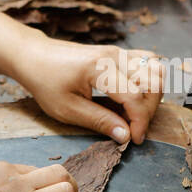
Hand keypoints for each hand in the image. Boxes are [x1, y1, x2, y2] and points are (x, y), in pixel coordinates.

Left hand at [11, 38, 165, 143]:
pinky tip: (135, 96)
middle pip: (153, 83)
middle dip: (148, 111)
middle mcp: (114, 56)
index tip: (133, 140)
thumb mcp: (67, 109)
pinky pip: (149, 62)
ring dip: (153, 95)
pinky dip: (150, 80)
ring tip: (134, 113)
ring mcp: (118, 51)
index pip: (136, 97)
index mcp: (100, 68)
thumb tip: (125, 136)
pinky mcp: (119, 52)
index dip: (140, 122)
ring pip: (156, 69)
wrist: (35, 56)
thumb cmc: (46, 81)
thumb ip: (99, 122)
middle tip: (132, 129)